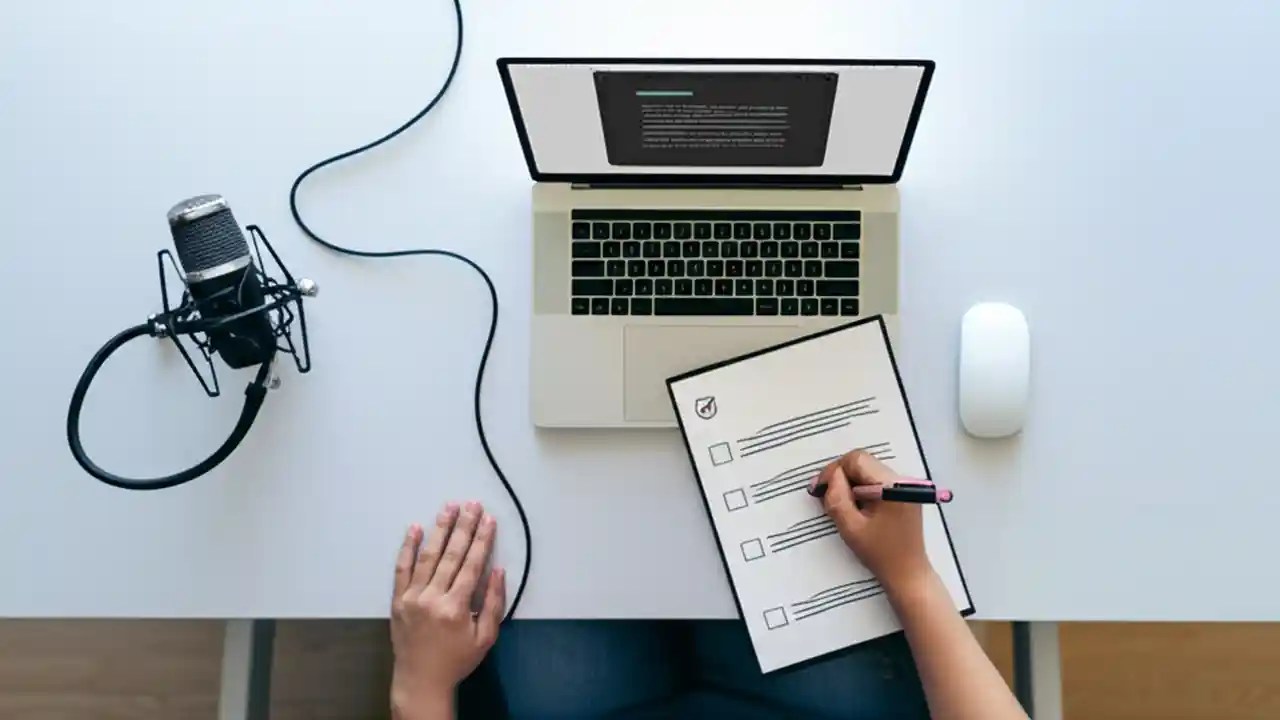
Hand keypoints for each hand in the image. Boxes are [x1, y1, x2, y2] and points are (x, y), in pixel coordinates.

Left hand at [390, 502, 505, 719]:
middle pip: (451, 555)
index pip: (472, 565)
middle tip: (472, 504)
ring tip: (449, 507)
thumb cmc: (457, 661)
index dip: (482, 540)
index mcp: (456, 607)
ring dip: (440, 529)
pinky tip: (415, 528)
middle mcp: (432, 597)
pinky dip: (408, 547)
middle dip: (464, 527)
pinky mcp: (397, 600)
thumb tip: (497, 570)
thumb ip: (493, 603)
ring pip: (428, 556)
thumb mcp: (485, 638)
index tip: (489, 519)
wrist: (420, 681)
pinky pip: (402, 568)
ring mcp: (412, 597)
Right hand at [812, 450, 933, 594]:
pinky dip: (861, 488)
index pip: (857, 460)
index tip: (820, 489)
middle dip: (841, 476)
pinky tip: (855, 506)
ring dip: (850, 482)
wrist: (908, 574)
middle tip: (825, 495)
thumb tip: (830, 476)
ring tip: (840, 503)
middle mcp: (902, 480)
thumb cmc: (879, 553)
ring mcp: (905, 486)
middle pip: (863, 462)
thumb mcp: (850, 527)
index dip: (834, 470)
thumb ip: (837, 497)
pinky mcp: (904, 493)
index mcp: (891, 486)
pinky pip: (877, 480)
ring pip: (868, 470)